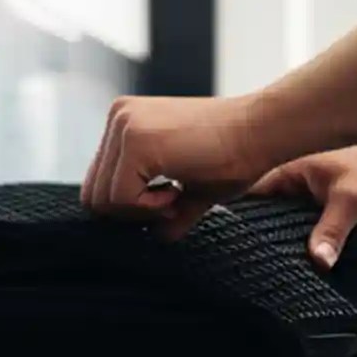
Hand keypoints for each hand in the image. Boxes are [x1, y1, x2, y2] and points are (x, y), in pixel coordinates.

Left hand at [81, 94, 271, 240]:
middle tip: (172, 203)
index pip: (100, 183)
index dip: (130, 207)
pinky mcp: (135, 141)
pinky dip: (148, 208)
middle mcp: (118, 118)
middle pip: (93, 194)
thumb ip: (165, 210)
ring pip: (103, 200)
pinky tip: (178, 191)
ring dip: (142, 211)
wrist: (262, 131)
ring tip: (178, 195)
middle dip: (131, 213)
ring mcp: (123, 126)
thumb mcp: (190, 187)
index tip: (170, 200)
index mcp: (126, 121)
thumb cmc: (234, 156)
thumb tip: (155, 238)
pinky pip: (120, 198)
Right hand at [248, 135, 356, 269]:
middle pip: (264, 216)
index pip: (251, 195)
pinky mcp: (324, 215)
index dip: (239, 219)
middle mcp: (293, 184)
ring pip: (286, 228)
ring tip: (270, 275)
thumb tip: (317, 261)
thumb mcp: (353, 198)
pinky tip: (298, 269)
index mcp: (289, 169)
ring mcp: (307, 200)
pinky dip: (305, 248)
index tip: (232, 246)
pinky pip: (306, 235)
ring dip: (285, 246)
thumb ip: (332, 229)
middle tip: (251, 269)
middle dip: (260, 239)